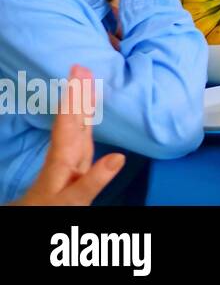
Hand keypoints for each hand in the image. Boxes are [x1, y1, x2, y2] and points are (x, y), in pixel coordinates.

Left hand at [12, 65, 124, 205]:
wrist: (35, 217)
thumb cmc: (53, 208)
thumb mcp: (75, 199)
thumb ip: (95, 179)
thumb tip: (120, 156)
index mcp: (65, 156)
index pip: (70, 121)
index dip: (76, 97)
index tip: (81, 73)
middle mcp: (65, 151)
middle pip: (71, 117)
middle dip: (77, 93)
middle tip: (82, 67)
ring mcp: (68, 155)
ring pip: (74, 122)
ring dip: (80, 100)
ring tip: (85, 80)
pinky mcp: (73, 160)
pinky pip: (79, 131)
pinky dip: (83, 116)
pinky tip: (86, 110)